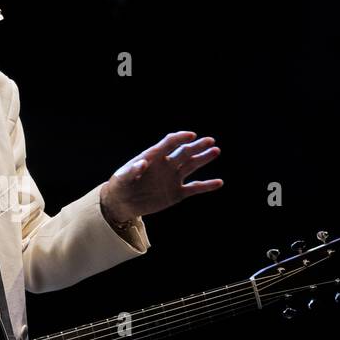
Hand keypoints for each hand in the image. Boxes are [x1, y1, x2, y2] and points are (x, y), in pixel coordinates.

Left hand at [100, 131, 223, 223]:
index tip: (191, 135)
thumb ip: (131, 170)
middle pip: (184, 152)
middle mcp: (166, 165)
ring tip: (215, 151)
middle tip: (210, 141)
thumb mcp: (122, 178)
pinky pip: (194, 188)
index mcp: (153, 157)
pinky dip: (206, 186)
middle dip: (197, 146)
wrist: (122, 203)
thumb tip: (142, 162)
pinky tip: (219, 182)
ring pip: (191, 166)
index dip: (180, 138)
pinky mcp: (176, 194)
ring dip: (203, 158)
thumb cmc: (120, 186)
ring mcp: (172, 179)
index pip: (169, 143)